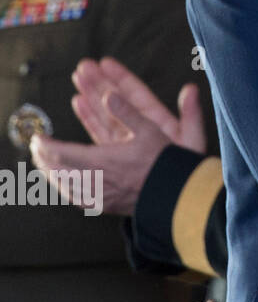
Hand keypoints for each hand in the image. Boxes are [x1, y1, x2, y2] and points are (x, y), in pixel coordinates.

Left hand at [29, 57, 204, 214]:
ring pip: (64, 185)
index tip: (38, 138)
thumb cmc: (167, 164)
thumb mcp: (151, 130)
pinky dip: (65, 188)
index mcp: (103, 161)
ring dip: (51, 173)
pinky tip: (64, 186)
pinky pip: (76, 198)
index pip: (62, 153)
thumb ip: (128, 112)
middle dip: (44, 158)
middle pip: (58, 170)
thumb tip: (109, 95)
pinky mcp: (106, 206)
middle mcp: (96, 180)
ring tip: (44, 164)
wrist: (177, 196)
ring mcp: (100, 196)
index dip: (46, 145)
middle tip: (36, 148)